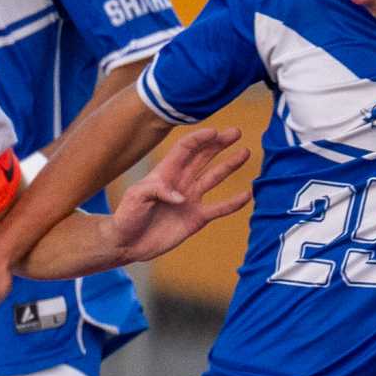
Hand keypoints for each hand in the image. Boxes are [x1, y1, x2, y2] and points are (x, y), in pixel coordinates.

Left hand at [106, 126, 251, 263]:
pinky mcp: (196, 218)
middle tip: (236, 132)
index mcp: (165, 172)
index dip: (200, 139)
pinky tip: (248, 194)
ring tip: (245, 153)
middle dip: (219, 144)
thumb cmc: (127, 217)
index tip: (214, 132)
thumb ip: (157, 190)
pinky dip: (233, 203)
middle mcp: (180, 182)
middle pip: (203, 157)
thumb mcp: (136, 197)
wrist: (127, 243)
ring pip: (214, 177)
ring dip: (229, 165)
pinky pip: (219, 208)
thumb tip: (182, 197)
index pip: (185, 149)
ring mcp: (190, 199)